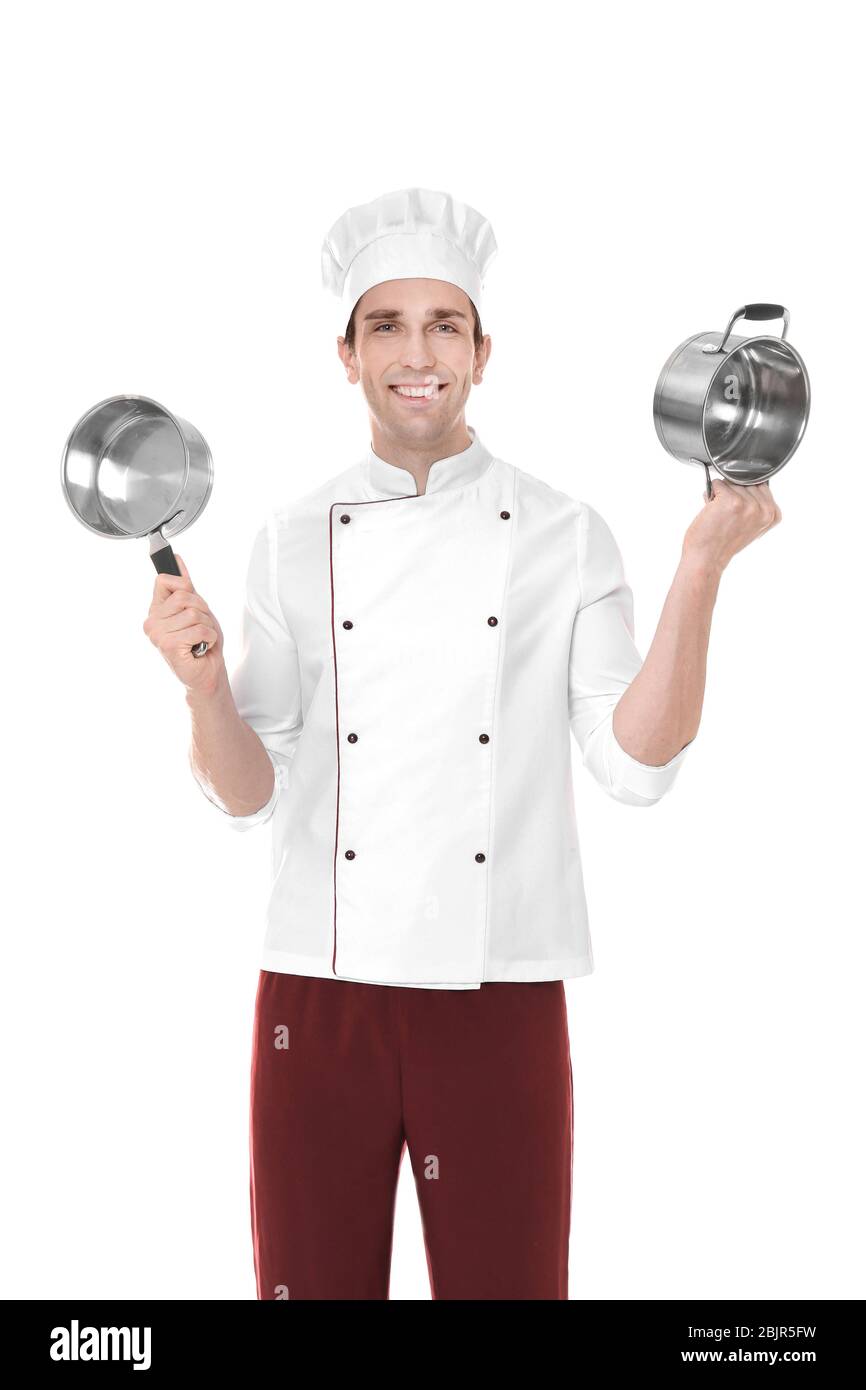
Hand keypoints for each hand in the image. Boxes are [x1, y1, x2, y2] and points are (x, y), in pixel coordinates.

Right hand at [143, 553, 225, 695]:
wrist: (207, 673)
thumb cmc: (202, 644)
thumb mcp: (197, 608)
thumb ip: (185, 586)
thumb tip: (177, 559)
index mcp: (155, 610)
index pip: (164, 580)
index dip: (185, 588)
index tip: (192, 605)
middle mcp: (151, 621)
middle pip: (184, 596)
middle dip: (203, 611)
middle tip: (200, 628)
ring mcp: (157, 634)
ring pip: (194, 613)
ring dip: (207, 627)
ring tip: (200, 640)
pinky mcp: (168, 646)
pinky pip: (198, 629)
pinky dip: (209, 638)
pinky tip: (201, 648)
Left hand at [682, 477, 781, 572]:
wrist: (707, 558)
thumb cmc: (723, 543)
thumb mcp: (751, 526)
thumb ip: (756, 507)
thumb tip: (748, 480)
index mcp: (772, 515)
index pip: (761, 486)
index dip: (745, 495)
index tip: (738, 513)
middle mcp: (764, 509)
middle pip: (747, 481)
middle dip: (734, 492)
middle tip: (727, 515)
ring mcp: (748, 504)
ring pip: (732, 481)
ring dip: (721, 494)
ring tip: (719, 514)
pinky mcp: (731, 500)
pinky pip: (717, 483)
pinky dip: (710, 493)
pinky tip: (712, 510)